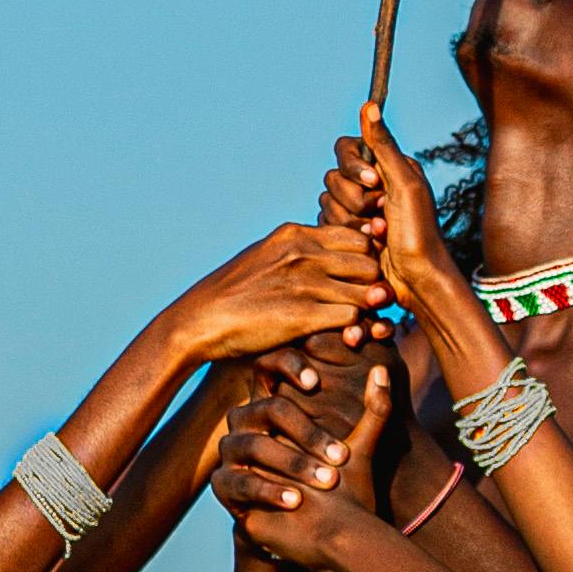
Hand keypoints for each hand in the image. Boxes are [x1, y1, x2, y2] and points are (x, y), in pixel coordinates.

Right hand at [172, 224, 383, 369]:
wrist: (199, 321)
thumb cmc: (233, 293)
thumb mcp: (266, 257)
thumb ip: (298, 251)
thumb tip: (329, 252)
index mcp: (294, 234)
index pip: (358, 236)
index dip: (366, 260)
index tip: (361, 280)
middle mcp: (303, 253)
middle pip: (369, 261)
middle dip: (372, 284)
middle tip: (369, 303)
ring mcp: (303, 283)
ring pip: (366, 289)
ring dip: (368, 308)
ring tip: (363, 322)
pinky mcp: (302, 316)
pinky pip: (352, 317)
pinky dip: (355, 328)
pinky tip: (348, 337)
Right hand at [217, 355, 389, 542]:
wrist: (321, 533)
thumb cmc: (340, 484)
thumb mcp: (360, 448)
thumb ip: (375, 410)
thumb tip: (382, 371)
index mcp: (274, 405)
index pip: (268, 366)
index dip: (288, 366)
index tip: (316, 383)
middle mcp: (246, 425)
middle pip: (267, 410)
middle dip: (306, 433)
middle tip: (340, 458)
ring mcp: (231, 455)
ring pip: (253, 445)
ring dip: (292, 462)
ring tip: (326, 481)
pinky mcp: (224, 486)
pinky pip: (239, 482)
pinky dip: (268, 490)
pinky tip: (295, 500)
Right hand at [325, 107, 459, 318]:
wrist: (417, 280)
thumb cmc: (419, 232)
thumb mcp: (404, 184)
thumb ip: (383, 144)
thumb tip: (369, 104)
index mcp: (388, 165)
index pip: (347, 148)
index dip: (354, 168)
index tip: (374, 183)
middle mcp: (372, 184)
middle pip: (334, 178)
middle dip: (355, 201)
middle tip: (382, 216)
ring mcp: (359, 209)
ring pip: (327, 202)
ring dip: (352, 220)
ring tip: (378, 234)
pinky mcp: (349, 232)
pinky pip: (326, 224)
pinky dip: (345, 235)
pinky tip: (367, 245)